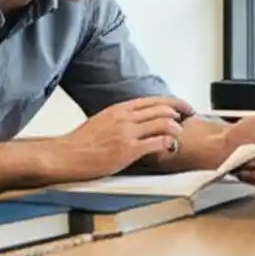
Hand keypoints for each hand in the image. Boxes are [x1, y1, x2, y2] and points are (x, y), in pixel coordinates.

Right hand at [55, 96, 192, 179]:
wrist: (65, 155)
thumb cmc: (81, 142)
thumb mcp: (103, 120)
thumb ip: (123, 118)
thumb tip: (140, 120)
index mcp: (120, 108)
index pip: (154, 100)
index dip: (174, 102)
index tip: (185, 107)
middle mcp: (126, 117)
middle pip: (163, 109)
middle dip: (180, 113)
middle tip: (188, 120)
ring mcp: (128, 133)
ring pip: (164, 123)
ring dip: (176, 129)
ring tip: (178, 136)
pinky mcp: (128, 150)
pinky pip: (157, 143)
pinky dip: (168, 144)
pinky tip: (169, 148)